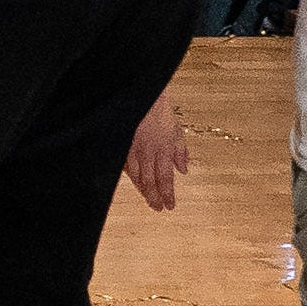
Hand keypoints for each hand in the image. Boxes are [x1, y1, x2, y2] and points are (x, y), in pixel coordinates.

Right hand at [120, 94, 190, 213]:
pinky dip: (130, 177)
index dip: (168, 194)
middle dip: (154, 197)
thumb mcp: (177, 129)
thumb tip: (184, 169)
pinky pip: (126, 166)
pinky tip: (132, 182)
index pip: (166, 178)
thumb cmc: (160, 110)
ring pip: (137, 176)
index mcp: (164, 149)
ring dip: (142, 190)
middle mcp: (149, 152)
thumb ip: (181, 151)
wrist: (141, 96)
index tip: (170, 206)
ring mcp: (133, 150)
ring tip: (147, 199)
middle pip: (151, 181)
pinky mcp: (122, 145)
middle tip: (158, 208)